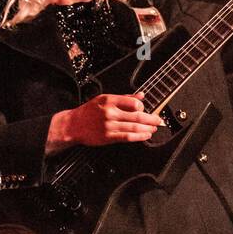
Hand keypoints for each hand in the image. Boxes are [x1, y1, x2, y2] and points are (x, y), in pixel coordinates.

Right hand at [46, 92, 162, 150]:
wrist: (73, 125)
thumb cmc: (88, 112)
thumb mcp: (104, 99)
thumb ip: (124, 98)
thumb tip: (141, 96)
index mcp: (109, 100)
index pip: (133, 103)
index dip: (143, 106)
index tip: (146, 109)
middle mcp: (110, 112)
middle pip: (136, 116)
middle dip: (151, 119)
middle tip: (158, 120)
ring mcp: (109, 126)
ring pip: (134, 127)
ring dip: (147, 128)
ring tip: (154, 128)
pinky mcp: (108, 137)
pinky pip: (127, 137)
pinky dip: (139, 137)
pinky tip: (146, 135)